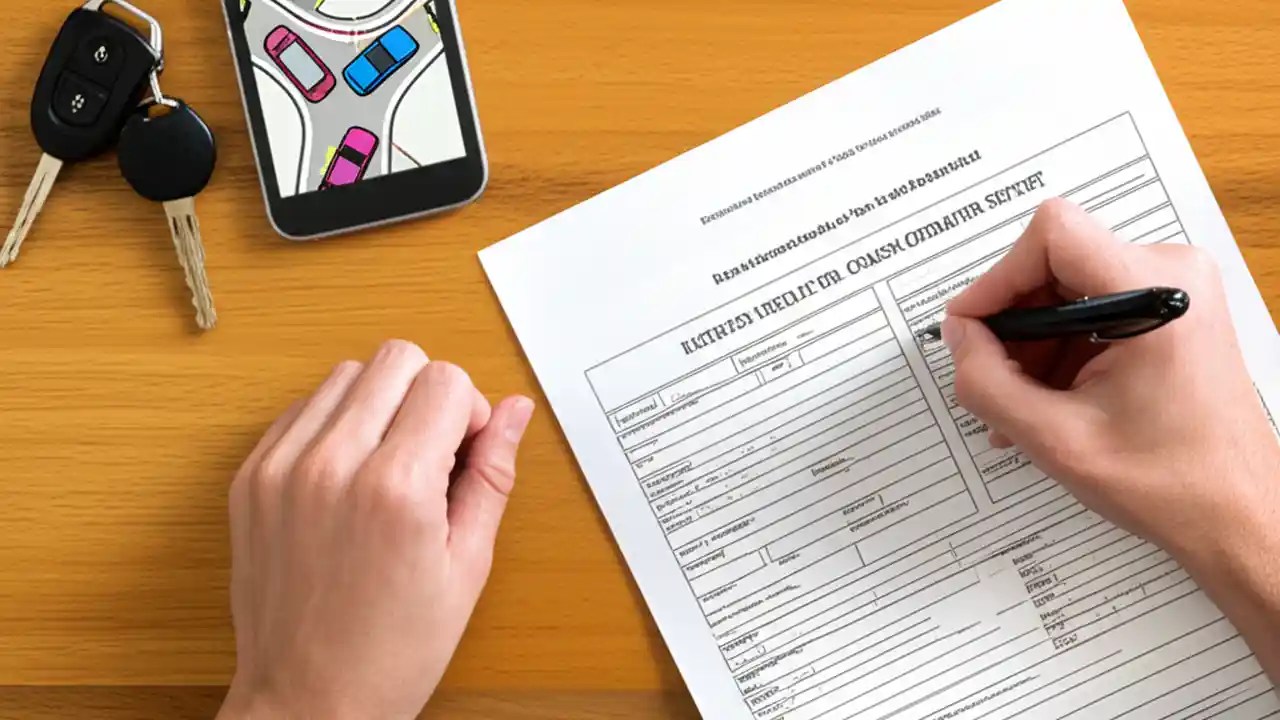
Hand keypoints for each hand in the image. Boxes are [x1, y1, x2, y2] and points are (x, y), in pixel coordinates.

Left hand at [217, 340, 534, 719]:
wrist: (308, 701)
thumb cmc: (390, 652)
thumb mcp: (467, 565)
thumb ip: (492, 474)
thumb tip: (515, 411)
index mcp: (395, 488)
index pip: (446, 380)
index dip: (470, 411)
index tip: (465, 454)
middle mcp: (331, 465)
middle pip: (395, 359)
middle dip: (428, 393)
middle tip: (432, 453)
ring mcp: (281, 468)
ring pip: (346, 373)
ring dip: (378, 403)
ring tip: (389, 466)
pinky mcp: (250, 477)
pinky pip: (300, 408)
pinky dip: (333, 424)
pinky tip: (349, 475)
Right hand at [943, 198, 1279, 678]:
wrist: (1236, 514)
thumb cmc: (1174, 482)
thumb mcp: (1054, 438)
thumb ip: (988, 381)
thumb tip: (958, 336)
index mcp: (1156, 293)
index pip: (1052, 234)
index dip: (998, 278)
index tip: (973, 325)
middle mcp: (1173, 276)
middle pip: (1054, 262)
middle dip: (1013, 322)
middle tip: (992, 374)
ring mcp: (1175, 292)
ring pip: (1067, 288)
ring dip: (1033, 343)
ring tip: (1021, 403)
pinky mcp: (1170, 311)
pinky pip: (1090, 308)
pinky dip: (1059, 349)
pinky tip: (1048, 398)